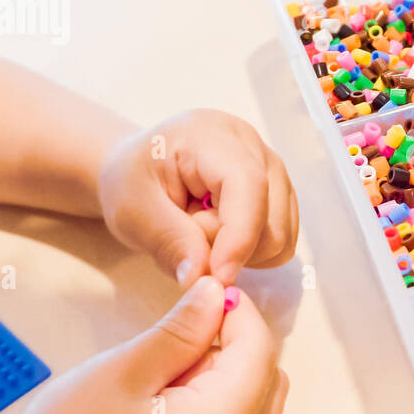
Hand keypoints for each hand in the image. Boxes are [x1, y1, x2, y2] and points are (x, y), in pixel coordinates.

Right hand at [0, 278, 287, 413]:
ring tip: (161, 378)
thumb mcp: (121, 373)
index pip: (260, 350)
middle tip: (176, 339)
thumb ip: (180, 331)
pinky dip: (215, 412)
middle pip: (266, 379)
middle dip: (233, 347)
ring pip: (254, 409)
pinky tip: (163, 408)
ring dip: (224, 380)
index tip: (207, 291)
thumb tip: (214, 294)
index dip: (237, 311)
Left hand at [98, 109, 297, 286]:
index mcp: (213, 135)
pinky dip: (252, 253)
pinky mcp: (278, 191)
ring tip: (201, 234)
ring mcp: (270, 168)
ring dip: (242, 253)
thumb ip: (168, 241)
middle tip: (186, 238)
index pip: (248, 184)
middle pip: (272, 217)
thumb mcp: (133, 211)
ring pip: (281, 234)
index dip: (240, 235)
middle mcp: (253, 146)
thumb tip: (202, 278)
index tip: (218, 276)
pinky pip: (282, 240)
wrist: (139, 172)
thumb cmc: (131, 182)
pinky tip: (221, 238)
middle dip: (230, 247)